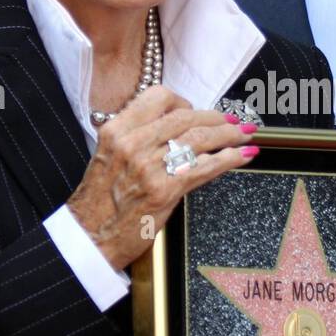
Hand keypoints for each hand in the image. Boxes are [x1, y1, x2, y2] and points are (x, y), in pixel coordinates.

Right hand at [67, 84, 259, 270]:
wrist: (90, 237)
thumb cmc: (99, 202)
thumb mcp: (110, 157)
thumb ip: (137, 138)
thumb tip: (176, 129)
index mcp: (117, 130)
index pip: (159, 97)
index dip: (184, 102)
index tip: (195, 111)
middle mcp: (132, 143)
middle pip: (186, 117)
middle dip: (216, 117)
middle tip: (232, 120)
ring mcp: (149, 166)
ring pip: (200, 138)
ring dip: (230, 134)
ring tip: (245, 133)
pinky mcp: (165, 189)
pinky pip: (206, 166)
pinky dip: (230, 158)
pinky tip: (244, 154)